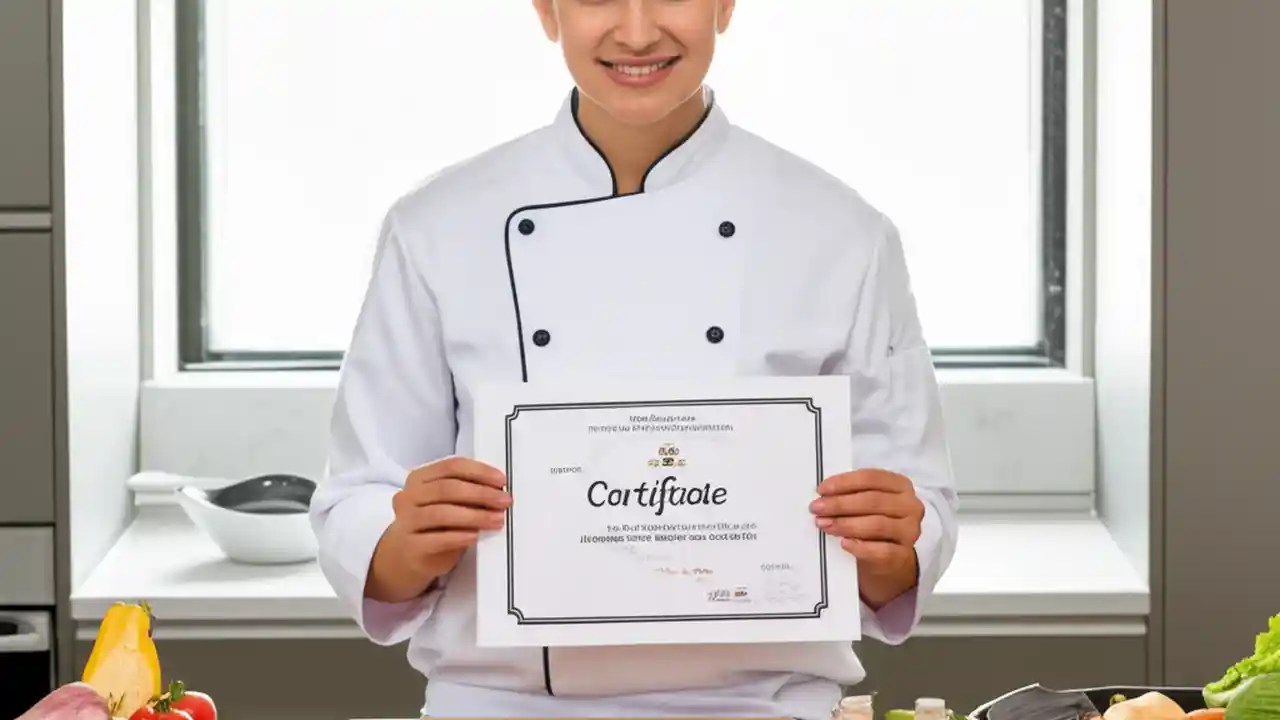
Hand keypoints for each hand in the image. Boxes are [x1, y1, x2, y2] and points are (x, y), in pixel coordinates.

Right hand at [366, 456, 510, 602]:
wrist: (406, 555)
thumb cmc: (433, 525)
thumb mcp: (448, 503)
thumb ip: (467, 493)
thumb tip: (497, 490)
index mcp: (420, 478)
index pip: (451, 467)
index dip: (479, 471)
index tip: (501, 480)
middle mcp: (409, 496)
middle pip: (447, 488)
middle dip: (481, 493)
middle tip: (504, 501)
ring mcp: (406, 521)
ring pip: (442, 513)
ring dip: (475, 516)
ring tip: (496, 520)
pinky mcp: (410, 546)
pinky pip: (436, 540)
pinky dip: (459, 537)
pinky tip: (475, 536)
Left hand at [809, 469, 924, 608]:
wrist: (887, 558)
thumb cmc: (872, 522)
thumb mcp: (865, 504)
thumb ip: (851, 495)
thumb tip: (823, 496)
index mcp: (901, 485)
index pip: (871, 478)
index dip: (844, 482)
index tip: (821, 489)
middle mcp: (910, 506)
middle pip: (873, 500)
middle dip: (840, 504)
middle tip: (817, 508)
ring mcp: (910, 531)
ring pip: (877, 524)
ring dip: (846, 524)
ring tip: (824, 524)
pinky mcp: (903, 555)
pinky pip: (881, 551)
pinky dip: (860, 547)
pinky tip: (844, 543)